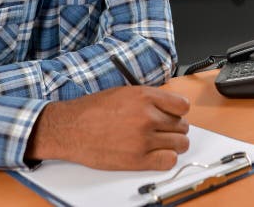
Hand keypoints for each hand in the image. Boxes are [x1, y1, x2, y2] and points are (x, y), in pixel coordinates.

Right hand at [26, 86, 189, 170]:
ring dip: (174, 144)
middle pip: (182, 125)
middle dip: (175, 128)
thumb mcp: (124, 93)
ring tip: (162, 143)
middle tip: (165, 130)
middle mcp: (147, 117)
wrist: (71, 128)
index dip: (179, 111)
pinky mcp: (138, 159)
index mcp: (144, 97)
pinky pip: (169, 160)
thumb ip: (148, 99)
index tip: (175, 115)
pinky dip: (167, 158)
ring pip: (180, 143)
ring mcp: (144, 139)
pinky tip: (157, 154)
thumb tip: (167, 107)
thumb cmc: (92, 110)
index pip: (182, 105)